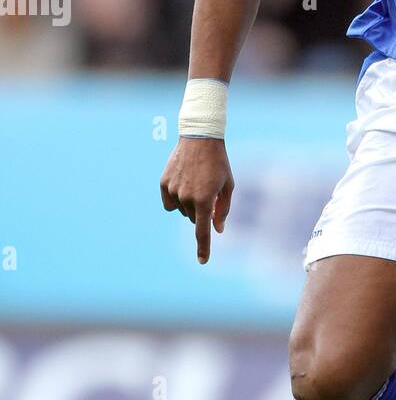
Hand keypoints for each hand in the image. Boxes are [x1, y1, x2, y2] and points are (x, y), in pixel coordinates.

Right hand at [160, 137, 234, 263]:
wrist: (200, 138)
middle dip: (202, 212)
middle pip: (194, 219)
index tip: (202, 261)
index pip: (202, 231)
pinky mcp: (164, 183)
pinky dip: (176, 199)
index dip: (203, 248)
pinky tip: (183, 183)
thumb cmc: (219, 162)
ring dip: (189, 205)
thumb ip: (222, 210)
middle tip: (209, 192)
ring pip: (181, 211)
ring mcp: (173, 191)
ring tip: (197, 182)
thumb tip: (218, 230)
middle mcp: (186, 198)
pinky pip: (169, 203)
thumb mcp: (228, 186)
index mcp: (204, 200)